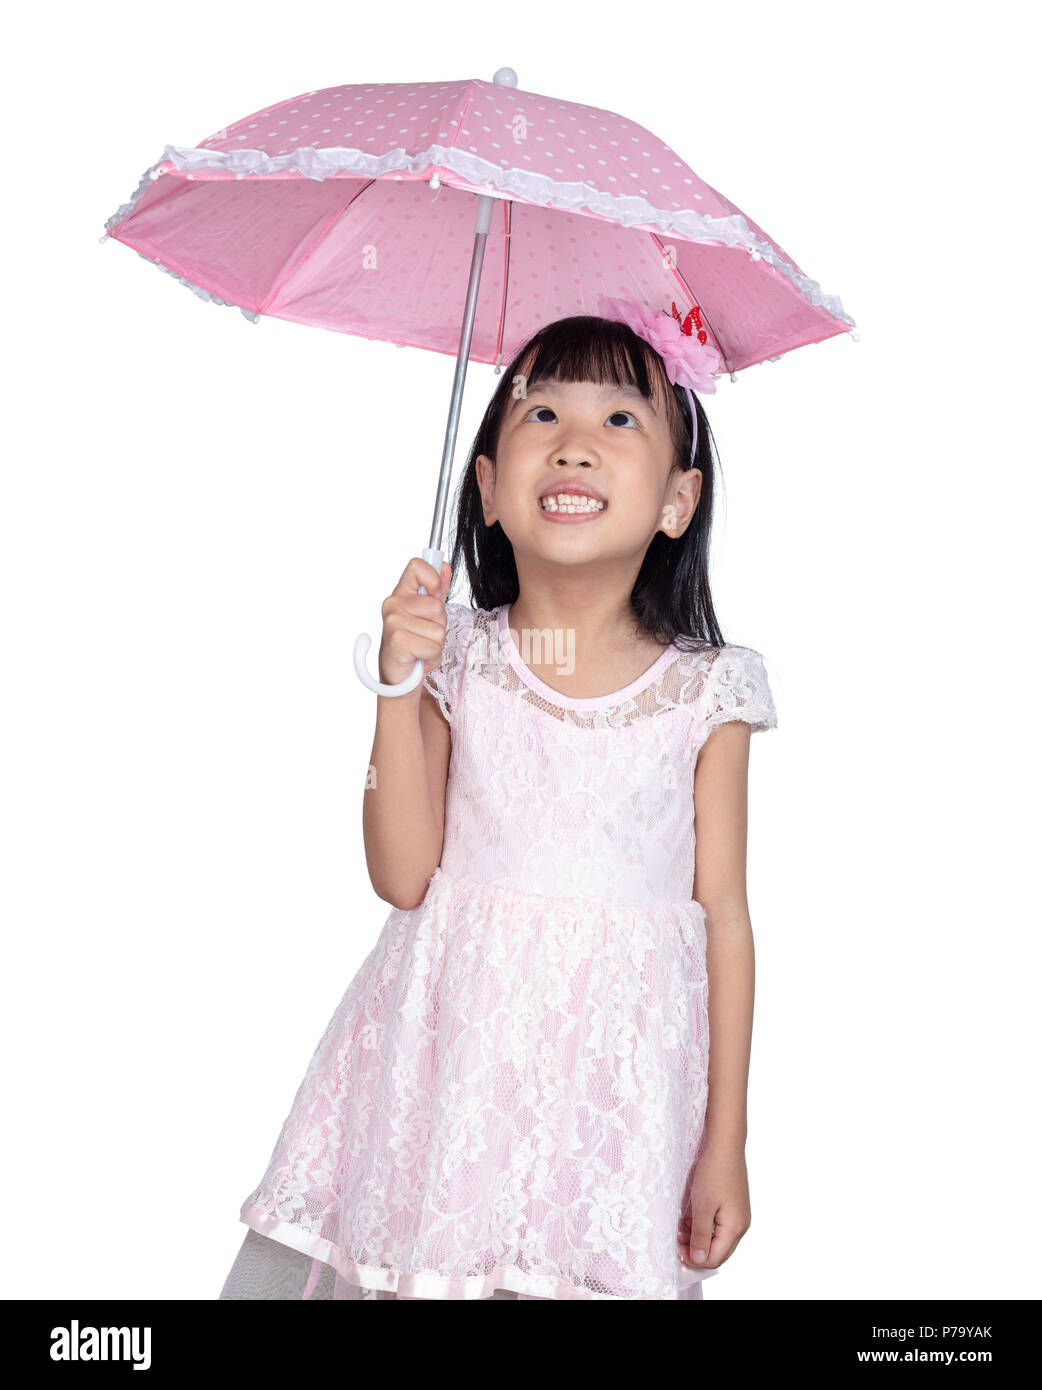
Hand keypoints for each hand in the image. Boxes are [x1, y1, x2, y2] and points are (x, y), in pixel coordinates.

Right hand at [377, 558, 452, 687]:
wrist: (400, 677)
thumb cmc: (414, 644)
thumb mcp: (428, 615)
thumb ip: (437, 590)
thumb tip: (445, 567)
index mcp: (401, 594)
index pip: (417, 566)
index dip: (434, 578)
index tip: (436, 594)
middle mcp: (393, 605)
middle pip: (437, 606)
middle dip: (439, 626)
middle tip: (425, 636)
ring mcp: (393, 622)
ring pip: (438, 629)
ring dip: (436, 644)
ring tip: (421, 648)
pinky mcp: (397, 641)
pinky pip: (433, 646)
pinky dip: (432, 657)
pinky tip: (419, 658)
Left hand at [677, 1145, 750, 1271]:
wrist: (725, 1146)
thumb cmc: (714, 1173)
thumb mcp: (703, 1206)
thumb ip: (701, 1235)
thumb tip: (699, 1259)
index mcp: (735, 1228)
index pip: (715, 1259)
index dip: (695, 1259)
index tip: (677, 1248)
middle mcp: (741, 1226)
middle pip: (718, 1252)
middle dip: (696, 1249)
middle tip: (677, 1238)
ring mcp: (739, 1216)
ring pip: (718, 1239)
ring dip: (699, 1237)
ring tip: (681, 1226)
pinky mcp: (735, 1207)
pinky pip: (720, 1227)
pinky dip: (705, 1226)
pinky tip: (691, 1217)